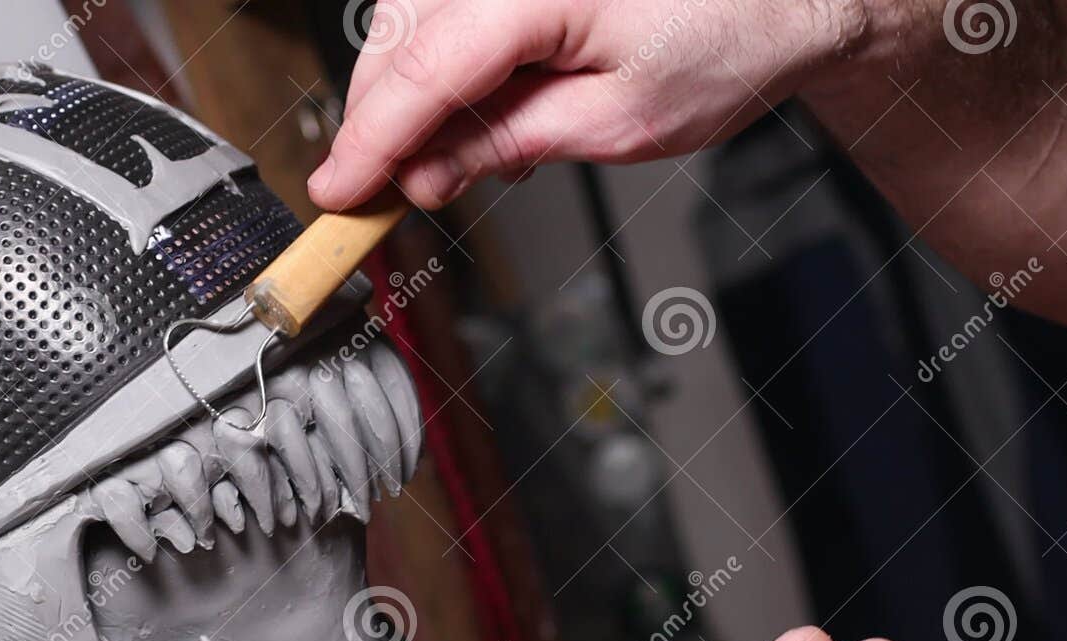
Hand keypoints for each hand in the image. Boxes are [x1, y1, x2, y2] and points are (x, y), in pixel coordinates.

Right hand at [310, 0, 868, 209]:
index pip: (420, 73)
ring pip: (411, 21)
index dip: (369, 144)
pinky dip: (443, 61)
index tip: (337, 195)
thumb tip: (429, 171)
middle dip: (382, 122)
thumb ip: (508, 142)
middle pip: (399, 39)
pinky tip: (473, 109)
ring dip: (410, 92)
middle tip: (384, 194)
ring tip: (447, 159)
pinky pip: (449, 8)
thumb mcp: (617, 123)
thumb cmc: (729, 39)